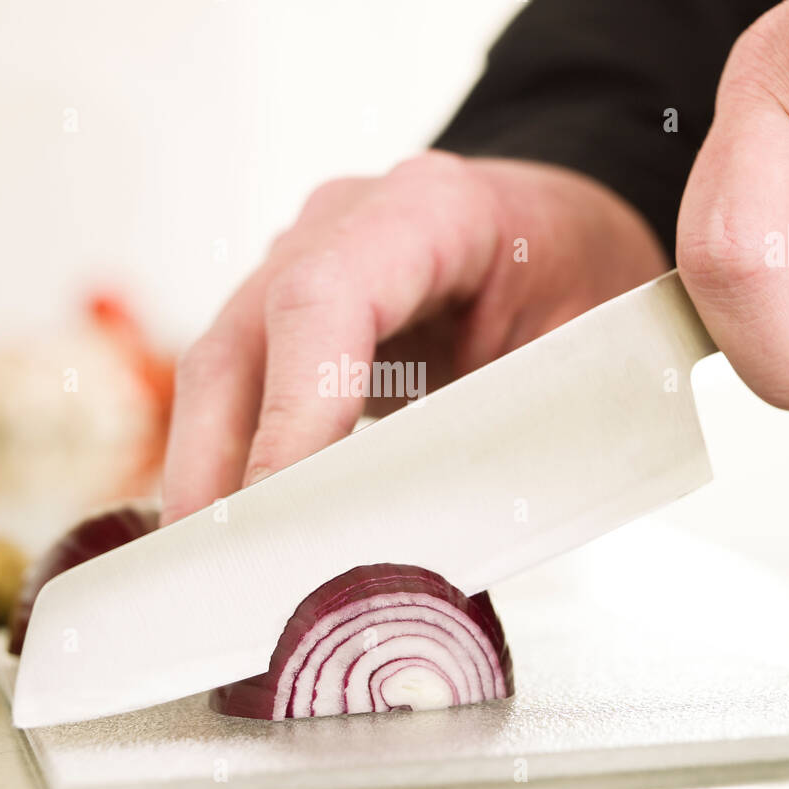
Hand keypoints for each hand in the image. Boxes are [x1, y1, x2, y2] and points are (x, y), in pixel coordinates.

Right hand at [161, 151, 667, 523]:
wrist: (565, 232)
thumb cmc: (580, 282)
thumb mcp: (581, 357)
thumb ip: (507, 440)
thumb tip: (429, 561)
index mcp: (429, 212)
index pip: (321, 303)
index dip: (288, 418)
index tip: (279, 520)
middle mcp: (342, 225)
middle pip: (236, 346)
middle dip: (214, 470)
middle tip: (218, 575)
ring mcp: (300, 261)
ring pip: (218, 371)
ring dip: (207, 473)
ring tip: (219, 572)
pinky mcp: (284, 311)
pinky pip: (235, 385)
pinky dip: (229, 460)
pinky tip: (240, 528)